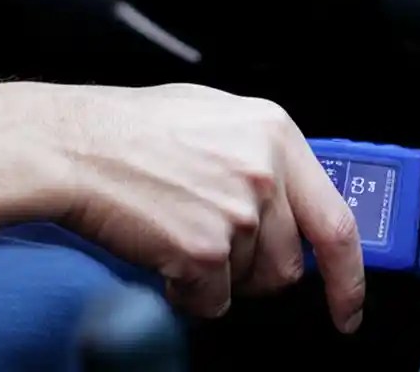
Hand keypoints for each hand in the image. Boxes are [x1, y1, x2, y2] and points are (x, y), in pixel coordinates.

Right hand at [38, 83, 365, 332]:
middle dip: (255, 271)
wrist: (72, 147)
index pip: (337, 218)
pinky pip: (212, 301)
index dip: (347, 273)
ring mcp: (237, 212)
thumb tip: (288, 198)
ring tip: (176, 233)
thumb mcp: (212, 116)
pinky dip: (186, 291)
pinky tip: (161, 251)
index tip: (347, 304)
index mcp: (275, 133)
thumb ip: (260, 152)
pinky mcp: (204, 249)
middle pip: (289, 262)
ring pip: (250, 283)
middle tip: (213, 247)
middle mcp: (265, 171)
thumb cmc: (129, 129)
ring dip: (216, 276)